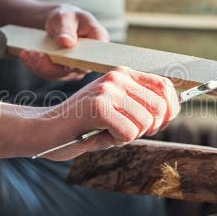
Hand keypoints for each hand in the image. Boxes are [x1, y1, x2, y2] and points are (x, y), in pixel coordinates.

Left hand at [21, 5, 109, 80]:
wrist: (57, 24)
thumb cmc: (66, 17)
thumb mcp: (65, 17)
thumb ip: (66, 28)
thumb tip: (67, 42)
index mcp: (99, 42)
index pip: (92, 57)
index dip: (75, 61)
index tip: (57, 59)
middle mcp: (90, 59)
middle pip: (72, 69)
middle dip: (50, 64)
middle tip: (34, 53)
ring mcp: (77, 68)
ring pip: (58, 74)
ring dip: (40, 65)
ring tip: (27, 52)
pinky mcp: (63, 73)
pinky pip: (49, 74)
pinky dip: (35, 66)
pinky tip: (26, 56)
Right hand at [37, 67, 179, 160]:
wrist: (45, 130)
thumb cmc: (82, 126)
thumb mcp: (117, 113)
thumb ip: (141, 109)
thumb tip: (171, 111)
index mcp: (124, 74)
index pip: (166, 87)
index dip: (168, 111)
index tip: (154, 125)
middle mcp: (118, 77)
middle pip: (160, 107)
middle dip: (149, 128)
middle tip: (126, 132)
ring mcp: (107, 89)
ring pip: (145, 122)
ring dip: (129, 136)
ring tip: (106, 131)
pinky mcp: (98, 106)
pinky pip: (128, 132)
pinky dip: (117, 141)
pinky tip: (99, 135)